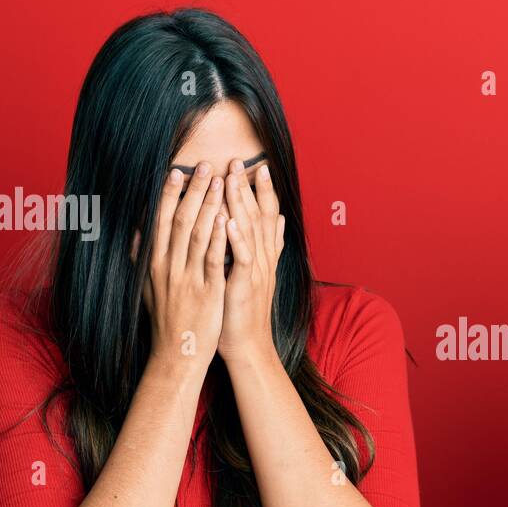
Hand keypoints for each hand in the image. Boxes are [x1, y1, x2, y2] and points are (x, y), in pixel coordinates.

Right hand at [143, 163, 227, 377]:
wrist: (177, 355)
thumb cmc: (167, 322)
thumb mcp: (147, 288)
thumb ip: (143, 259)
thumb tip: (136, 233)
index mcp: (155, 264)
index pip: (160, 221)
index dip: (168, 194)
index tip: (177, 171)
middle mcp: (168, 267)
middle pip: (178, 220)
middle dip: (193, 191)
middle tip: (205, 165)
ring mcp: (187, 279)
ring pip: (196, 234)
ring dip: (209, 205)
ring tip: (221, 182)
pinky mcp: (206, 291)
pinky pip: (212, 259)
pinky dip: (218, 237)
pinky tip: (227, 219)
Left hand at [217, 158, 284, 361]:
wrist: (248, 344)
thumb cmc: (244, 310)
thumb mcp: (258, 273)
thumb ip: (268, 245)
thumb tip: (279, 221)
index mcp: (263, 255)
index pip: (265, 216)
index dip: (263, 191)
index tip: (257, 166)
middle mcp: (263, 259)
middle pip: (258, 217)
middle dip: (249, 188)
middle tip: (241, 162)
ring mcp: (256, 271)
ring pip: (249, 231)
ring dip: (241, 204)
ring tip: (232, 179)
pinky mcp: (245, 285)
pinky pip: (241, 258)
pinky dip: (236, 238)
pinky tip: (228, 220)